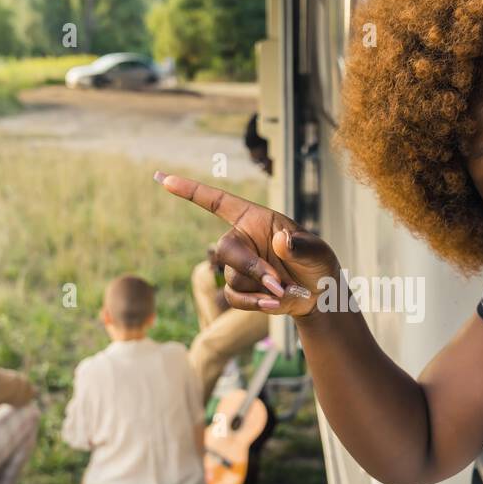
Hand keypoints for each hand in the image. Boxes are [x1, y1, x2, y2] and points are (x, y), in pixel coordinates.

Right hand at [158, 171, 339, 317]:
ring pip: (233, 277)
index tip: (165, 180)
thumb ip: (301, 246)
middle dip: (249, 267)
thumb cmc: (317, 264)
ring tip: (286, 290)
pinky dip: (255, 303)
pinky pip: (235, 297)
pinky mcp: (240, 290)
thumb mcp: (317, 252)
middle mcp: (242, 239)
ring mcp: (239, 266)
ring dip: (260, 287)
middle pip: (225, 250)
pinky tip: (276, 303)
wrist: (317, 295)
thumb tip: (282, 241)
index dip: (191, 191)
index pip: (217, 202)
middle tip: (277, 281)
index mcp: (254, 219)